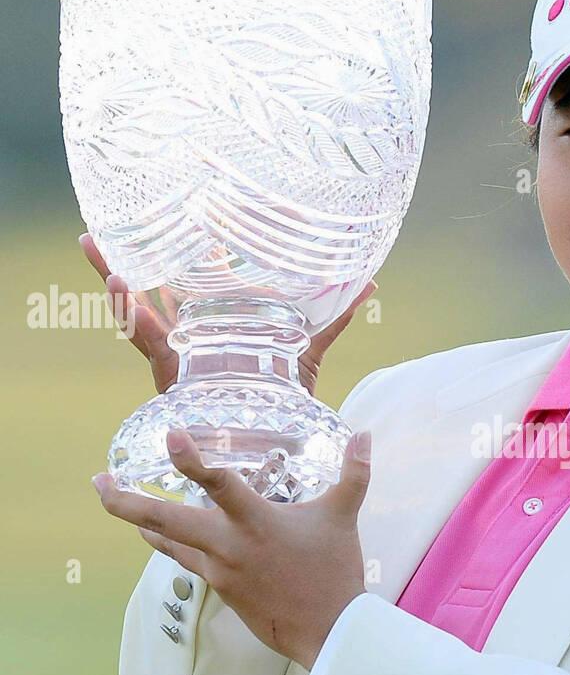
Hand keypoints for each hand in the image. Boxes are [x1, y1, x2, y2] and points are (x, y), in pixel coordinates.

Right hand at [80, 232, 377, 396]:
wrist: (281, 452)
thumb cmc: (287, 401)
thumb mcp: (308, 352)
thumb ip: (332, 320)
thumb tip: (368, 284)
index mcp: (213, 331)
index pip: (186, 287)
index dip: (169, 258)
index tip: (152, 221)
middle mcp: (190, 343)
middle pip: (151, 299)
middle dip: (125, 268)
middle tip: (96, 235)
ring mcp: (181, 362)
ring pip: (141, 323)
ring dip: (122, 293)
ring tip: (105, 259)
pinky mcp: (177, 383)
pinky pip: (152, 350)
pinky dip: (137, 326)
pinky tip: (126, 304)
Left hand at [93, 427, 372, 669]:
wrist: (328, 631)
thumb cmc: (334, 571)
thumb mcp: (343, 516)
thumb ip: (353, 473)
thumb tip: (365, 435)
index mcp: (256, 522)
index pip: (217, 483)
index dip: (190, 458)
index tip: (169, 434)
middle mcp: (229, 545)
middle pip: (164, 521)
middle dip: (125, 501)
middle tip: (98, 479)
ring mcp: (220, 569)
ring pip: (168, 541)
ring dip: (139, 521)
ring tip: (114, 499)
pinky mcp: (221, 587)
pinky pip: (186, 559)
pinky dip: (168, 543)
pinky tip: (156, 536)